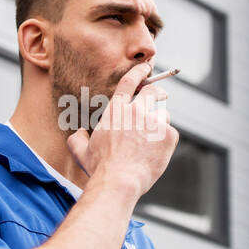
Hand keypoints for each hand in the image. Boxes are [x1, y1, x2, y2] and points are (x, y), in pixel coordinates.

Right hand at [65, 62, 177, 198]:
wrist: (119, 181)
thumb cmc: (100, 168)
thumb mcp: (82, 152)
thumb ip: (78, 139)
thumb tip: (78, 134)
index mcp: (116, 110)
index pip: (129, 82)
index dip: (139, 72)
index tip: (145, 67)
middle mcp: (136, 111)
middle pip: (152, 92)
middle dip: (156, 91)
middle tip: (160, 95)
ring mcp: (154, 122)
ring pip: (163, 115)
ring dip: (159, 123)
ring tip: (150, 141)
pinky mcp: (169, 135)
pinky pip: (171, 133)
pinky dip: (165, 141)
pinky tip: (156, 153)